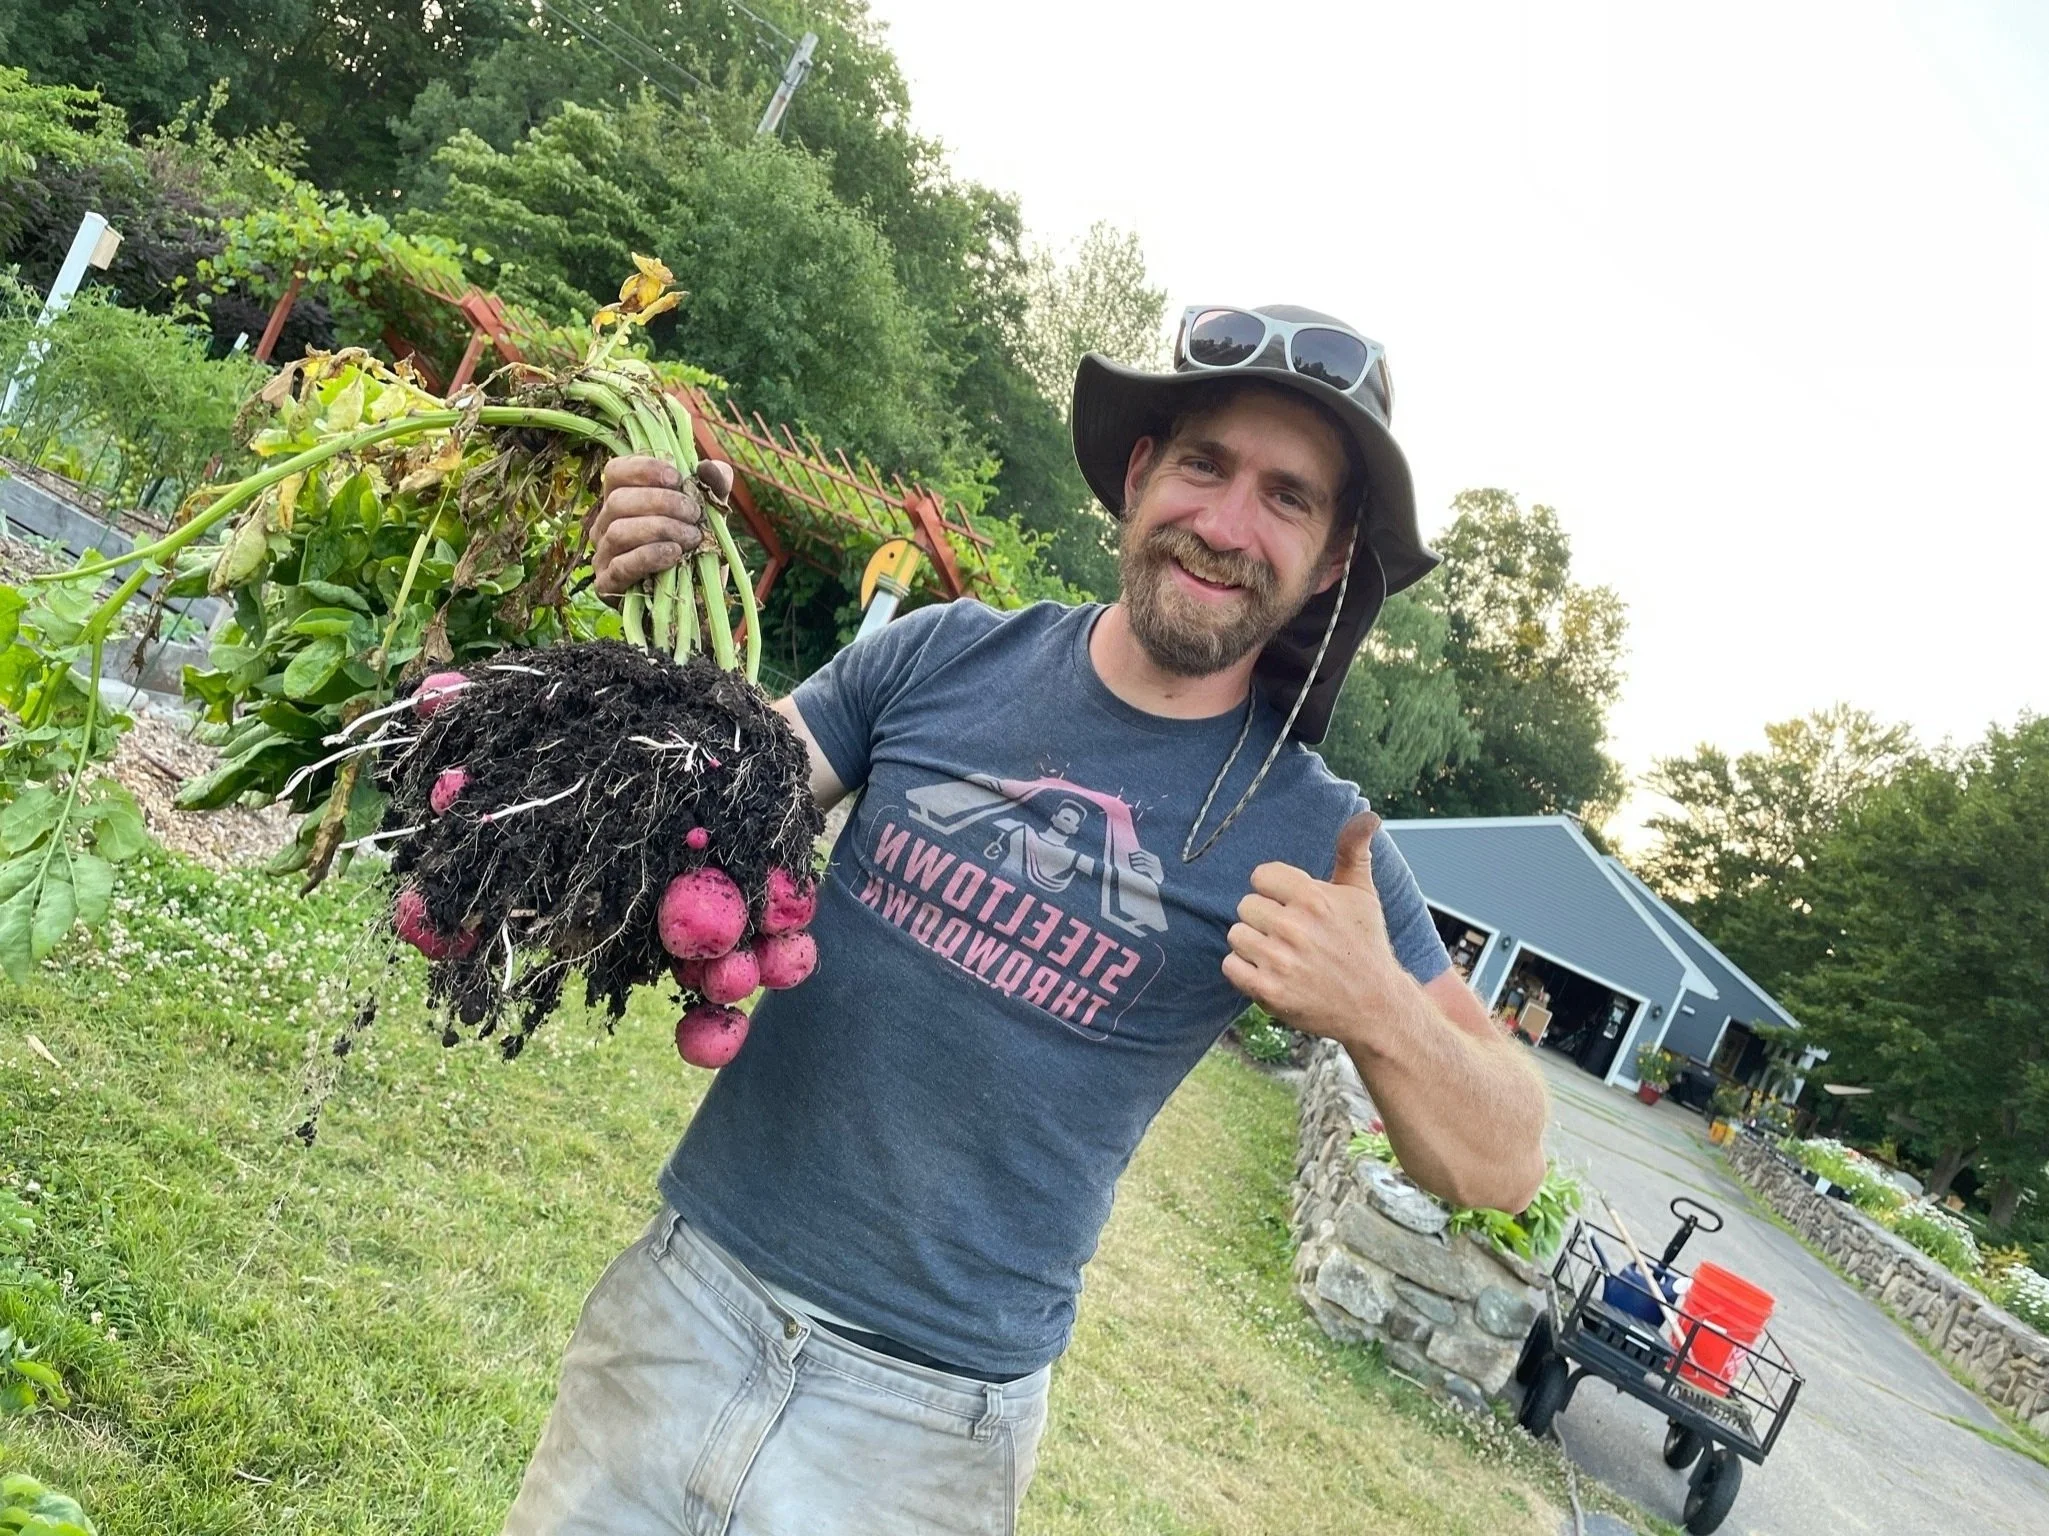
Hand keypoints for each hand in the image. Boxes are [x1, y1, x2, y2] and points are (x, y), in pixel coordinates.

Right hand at [592, 456, 702, 594]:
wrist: (697, 601)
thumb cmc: (696, 550)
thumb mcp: (710, 514)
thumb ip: (713, 486)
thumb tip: (707, 467)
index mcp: (622, 499)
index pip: (615, 471)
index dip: (643, 469)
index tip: (677, 478)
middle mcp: (604, 524)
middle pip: (618, 501)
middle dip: (662, 502)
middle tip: (694, 515)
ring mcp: (602, 556)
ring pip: (619, 531)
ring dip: (660, 529)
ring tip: (691, 537)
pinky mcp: (608, 586)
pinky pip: (621, 566)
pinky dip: (650, 556)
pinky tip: (674, 554)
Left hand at [1128, 848, 1163, 882]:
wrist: (1161, 880)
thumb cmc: (1154, 872)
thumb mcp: (1150, 865)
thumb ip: (1145, 861)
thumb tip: (1134, 857)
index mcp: (1154, 857)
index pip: (1143, 852)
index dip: (1136, 851)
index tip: (1130, 852)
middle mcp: (1155, 860)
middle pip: (1143, 856)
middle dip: (1135, 856)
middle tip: (1129, 857)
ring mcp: (1155, 866)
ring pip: (1143, 861)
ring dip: (1136, 861)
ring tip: (1131, 863)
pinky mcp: (1154, 871)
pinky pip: (1145, 867)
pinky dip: (1139, 867)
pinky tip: (1134, 868)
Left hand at [1223, 811, 1397, 1042]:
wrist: (1375, 1006)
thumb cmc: (1365, 945)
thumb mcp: (1363, 894)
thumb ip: (1353, 852)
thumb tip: (1367, 815)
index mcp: (1313, 898)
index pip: (1261, 876)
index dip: (1275, 891)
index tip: (1293, 907)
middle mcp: (1294, 927)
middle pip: (1246, 906)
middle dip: (1264, 919)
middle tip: (1290, 936)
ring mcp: (1280, 961)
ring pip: (1236, 935)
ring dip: (1253, 945)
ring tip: (1281, 955)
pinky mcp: (1269, 991)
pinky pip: (1230, 966)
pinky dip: (1244, 970)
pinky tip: (1269, 973)